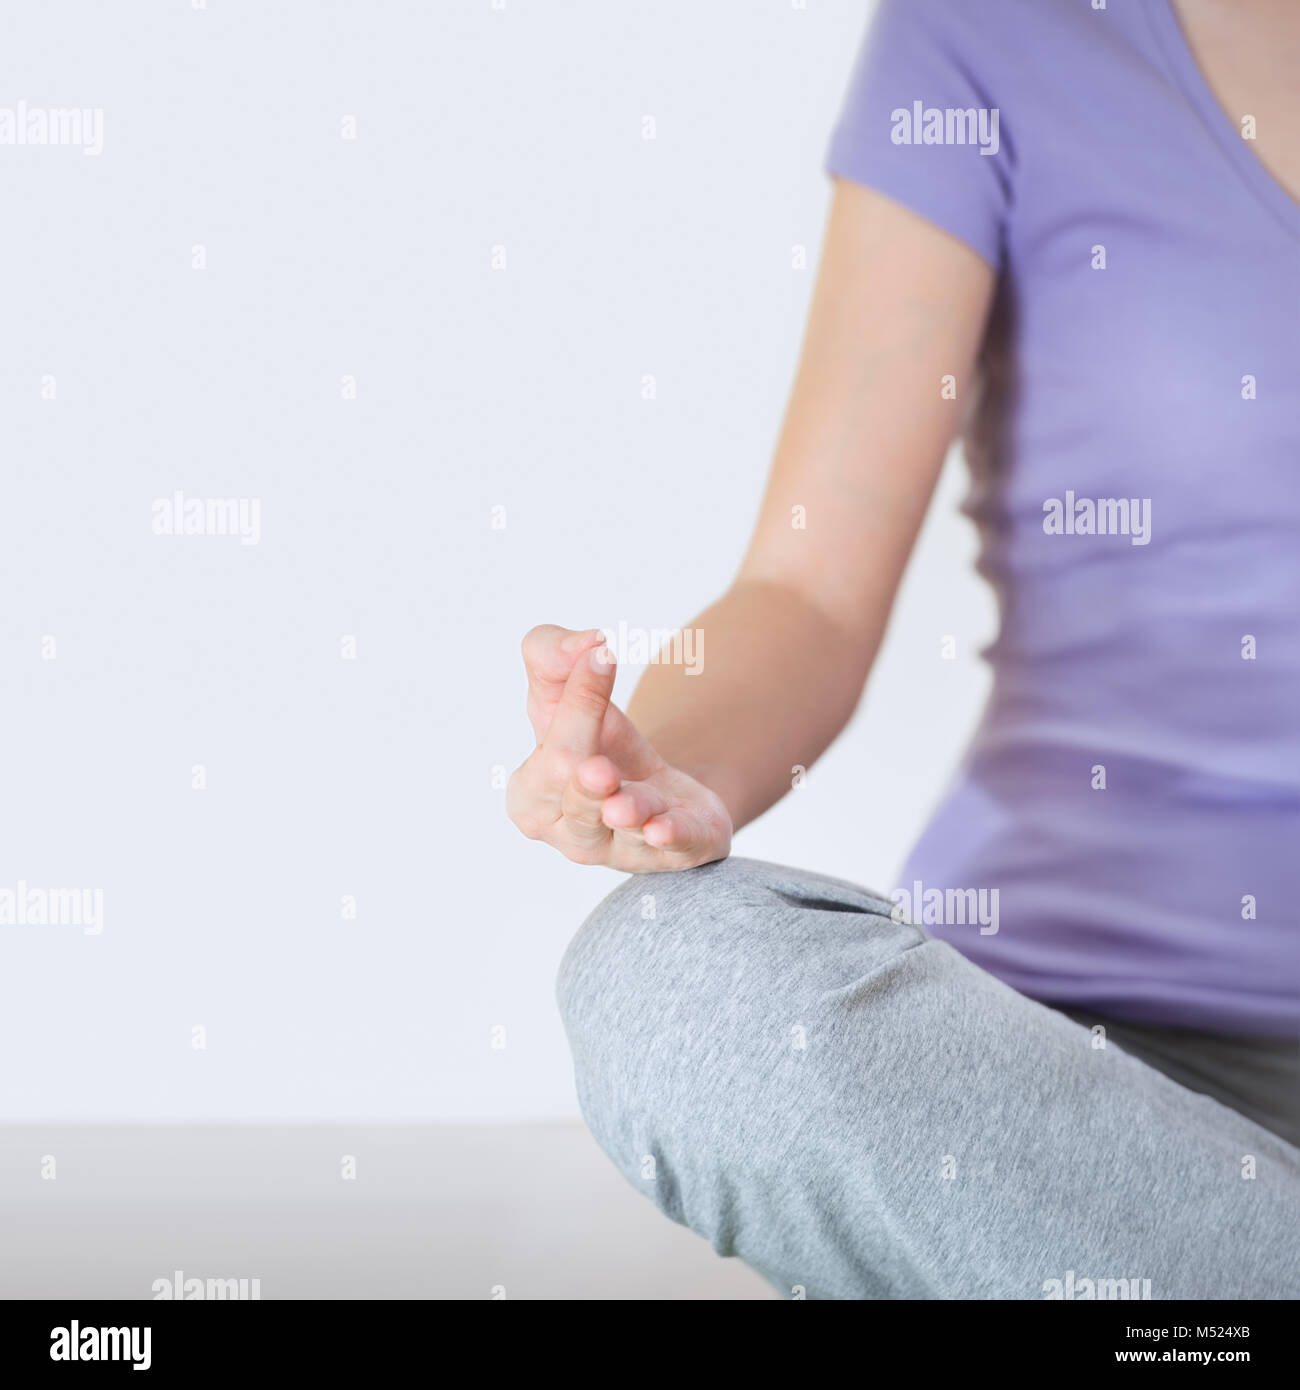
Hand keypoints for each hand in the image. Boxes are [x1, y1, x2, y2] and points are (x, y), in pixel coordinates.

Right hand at [506, 625, 731, 869]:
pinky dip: (670, 838)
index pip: (552, 758)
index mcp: (531, 799)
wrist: (653, 783)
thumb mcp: (559, 691)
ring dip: (631, 813)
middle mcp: (573, 834)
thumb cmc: (591, 742)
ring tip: (625, 806)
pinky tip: (664, 828)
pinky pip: (674, 850)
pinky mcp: (677, 854)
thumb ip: (550, 655)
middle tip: (599, 767)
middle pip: (581, 801)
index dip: (577, 709)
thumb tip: (588, 642)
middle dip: (589, 785)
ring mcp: (625, 850)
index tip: (601, 655)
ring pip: (627, 831)